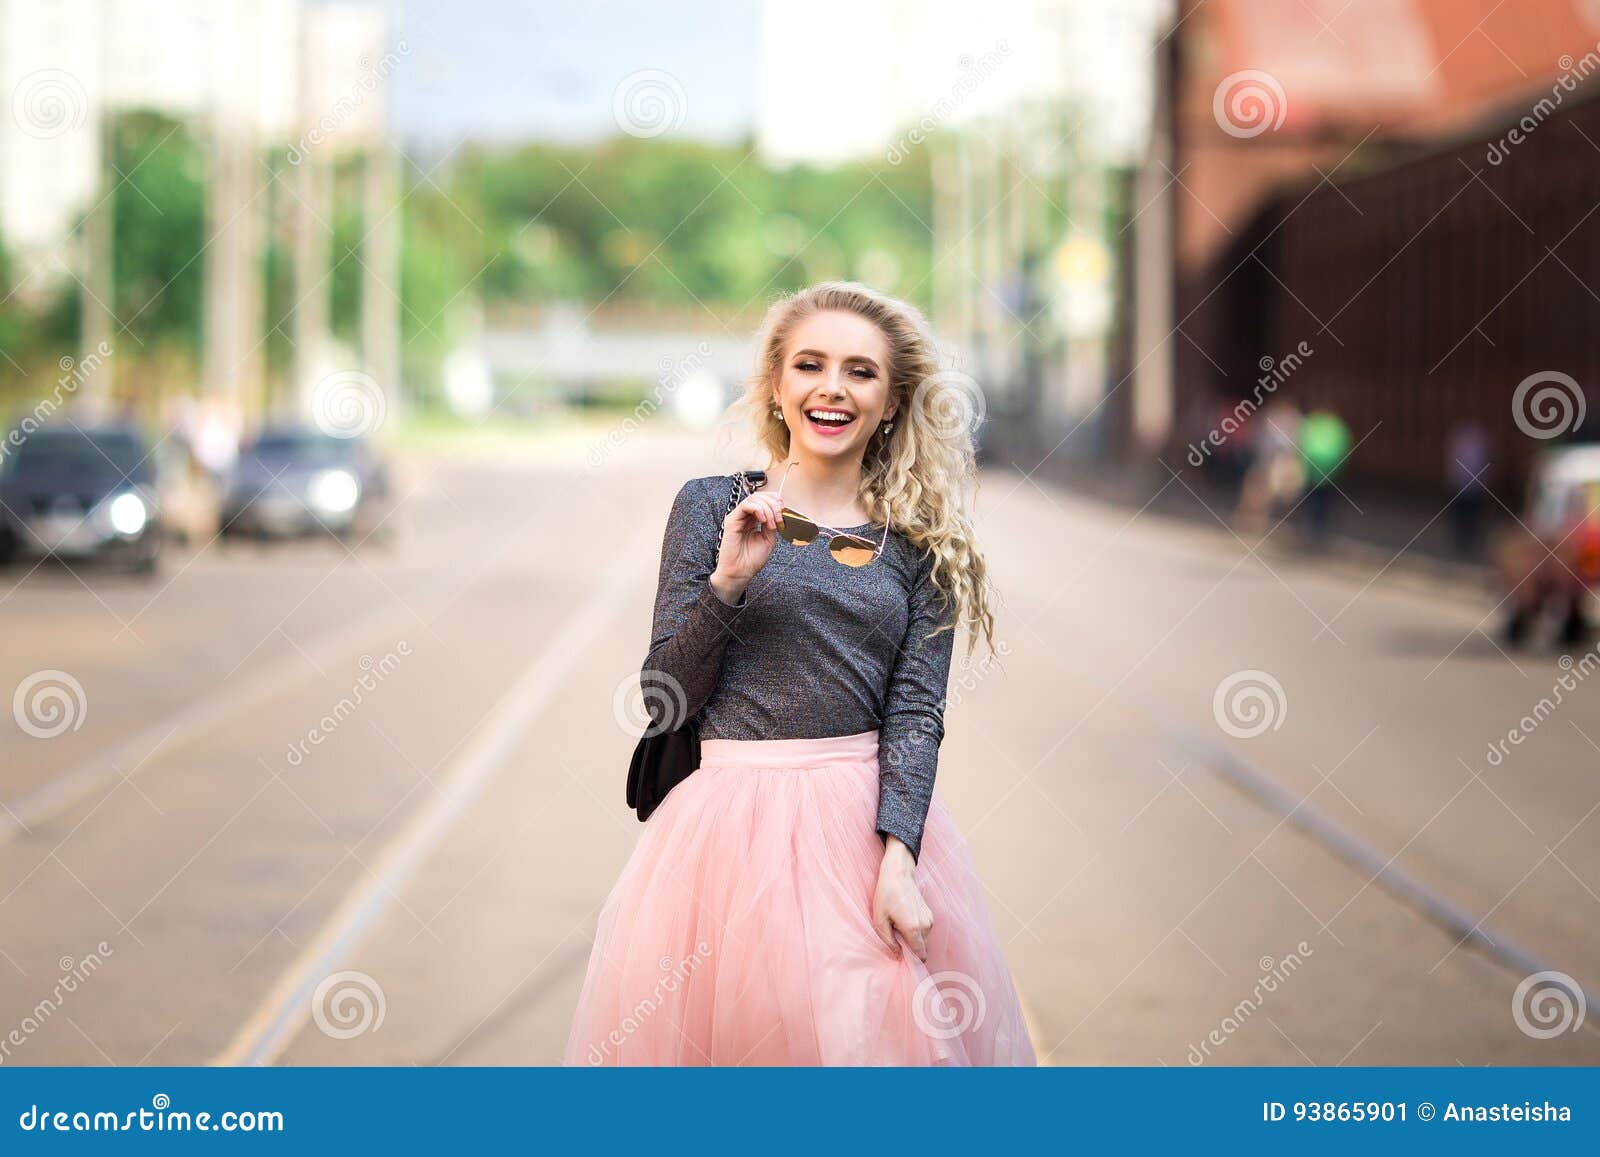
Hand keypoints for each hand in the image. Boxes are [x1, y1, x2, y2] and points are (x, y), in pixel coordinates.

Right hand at [710, 485, 784, 602]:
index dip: (777, 502)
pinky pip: (745, 505)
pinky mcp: (731, 520)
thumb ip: (772, 524)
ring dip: (768, 508)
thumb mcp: (768, 539)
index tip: (785, 513)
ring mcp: (738, 517)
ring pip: (754, 498)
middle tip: (780, 518)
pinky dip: (758, 509)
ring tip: (771, 523)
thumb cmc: (752, 560)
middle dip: (774, 504)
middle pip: (760, 496)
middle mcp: (745, 516)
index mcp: (754, 520)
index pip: (765, 500)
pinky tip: (763, 520)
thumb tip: (778, 512)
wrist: (740, 573)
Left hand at [872, 835, 932, 960]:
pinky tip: (904, 919)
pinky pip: (924, 930)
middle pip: (922, 949)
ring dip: (913, 938)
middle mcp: (925, 926)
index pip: (920, 956)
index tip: (903, 959)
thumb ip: (888, 941)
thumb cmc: (886, 895)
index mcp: (913, 929)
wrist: (898, 874)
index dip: (912, 961)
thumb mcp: (879, 920)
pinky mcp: (930, 914)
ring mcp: (930, 919)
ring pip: (923, 940)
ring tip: (899, 925)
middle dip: (911, 949)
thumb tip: (897, 954)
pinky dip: (916, 930)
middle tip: (896, 938)